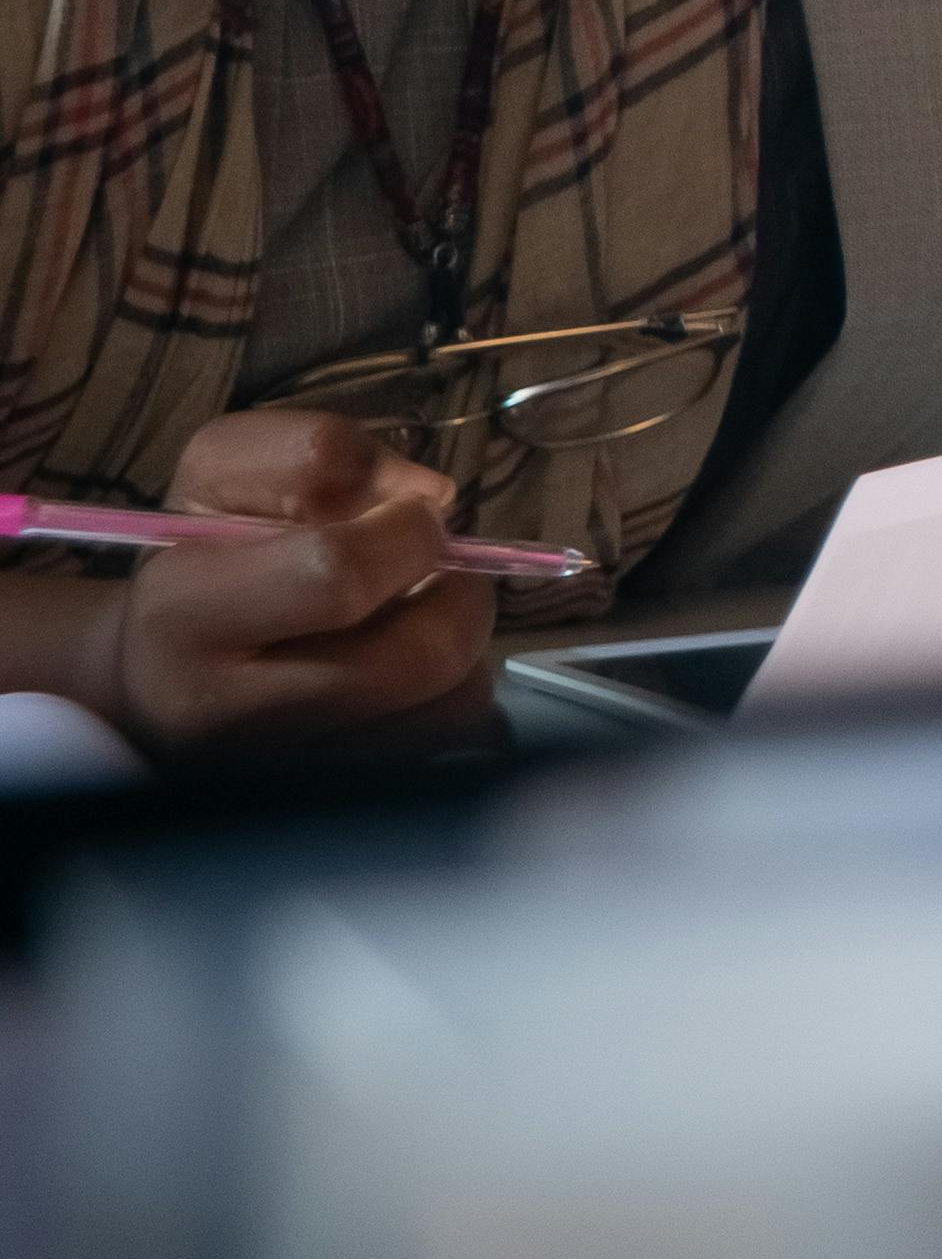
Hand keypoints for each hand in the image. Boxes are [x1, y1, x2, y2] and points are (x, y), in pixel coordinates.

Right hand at [104, 407, 502, 757]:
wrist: (159, 678)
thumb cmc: (205, 563)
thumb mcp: (223, 474)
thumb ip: (320, 452)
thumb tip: (427, 496)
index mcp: (185, 616)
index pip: (336, 574)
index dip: (405, 532)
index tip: (409, 516)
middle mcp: (229, 718)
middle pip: (418, 654)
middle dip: (459, 591)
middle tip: (436, 569)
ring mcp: (289, 778)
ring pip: (453, 707)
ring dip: (466, 644)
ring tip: (420, 616)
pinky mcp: (339, 805)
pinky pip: (456, 744)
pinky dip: (460, 692)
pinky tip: (415, 671)